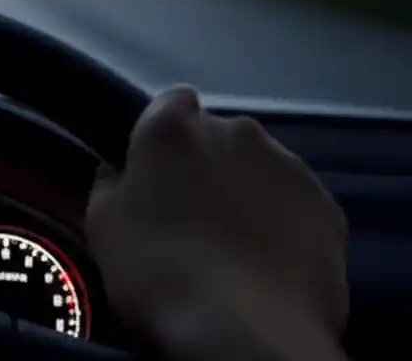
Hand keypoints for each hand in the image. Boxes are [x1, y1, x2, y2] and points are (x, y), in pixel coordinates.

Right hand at [85, 86, 347, 360]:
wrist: (243, 327)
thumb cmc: (156, 269)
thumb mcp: (102, 225)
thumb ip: (112, 184)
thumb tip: (121, 172)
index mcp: (174, 128)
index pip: (171, 101)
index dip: (165, 133)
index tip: (158, 168)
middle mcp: (236, 131)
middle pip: (220, 136)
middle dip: (209, 164)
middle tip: (193, 214)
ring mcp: (289, 166)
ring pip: (262, 168)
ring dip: (248, 191)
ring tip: (235, 244)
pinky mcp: (327, 205)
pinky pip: (296, 203)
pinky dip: (284, 221)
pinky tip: (268, 261)